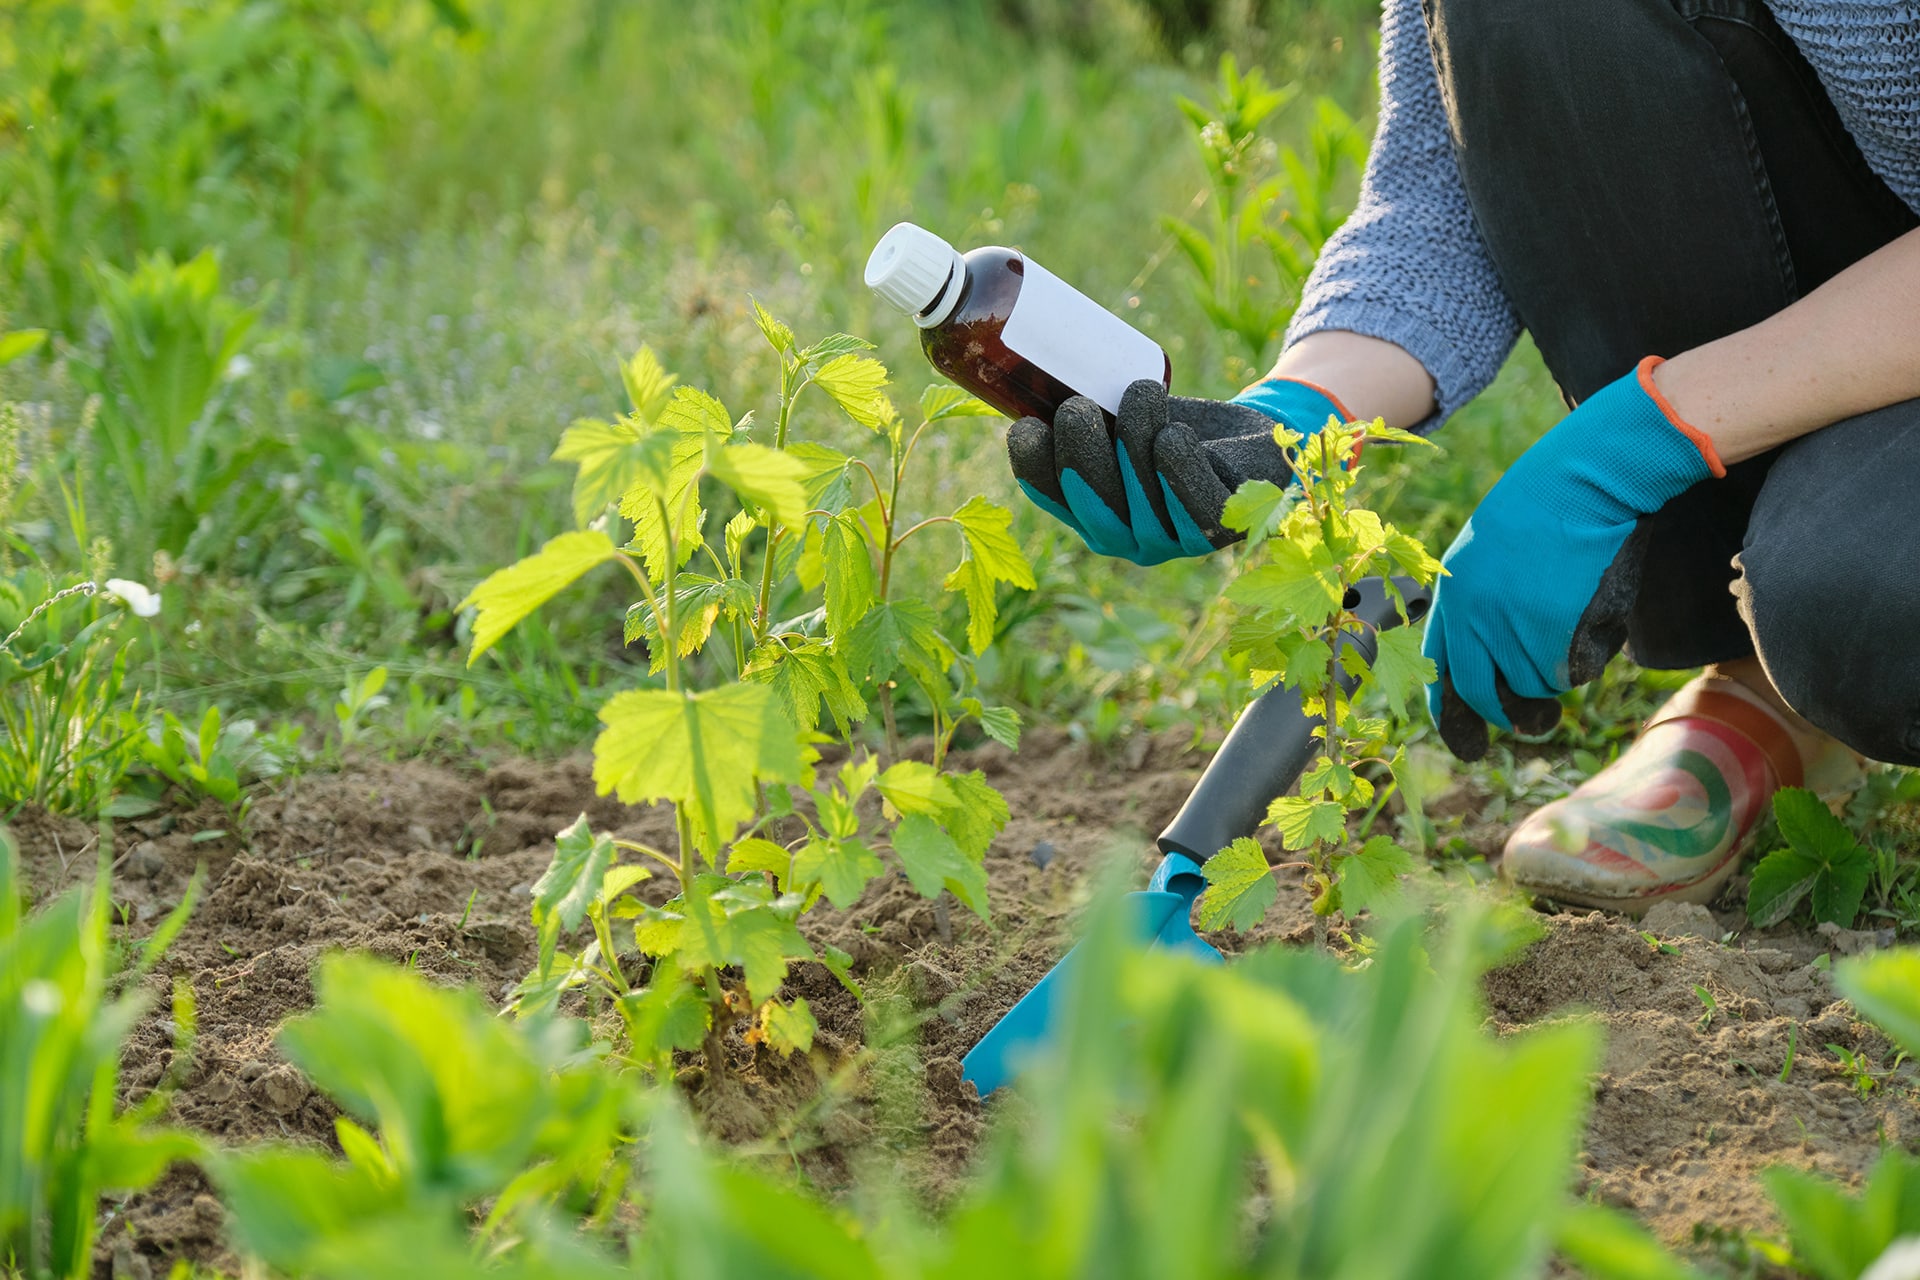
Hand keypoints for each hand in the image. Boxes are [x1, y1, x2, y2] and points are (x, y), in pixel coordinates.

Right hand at [1006, 377, 1345, 565]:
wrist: (1246, 435)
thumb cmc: (1170, 423)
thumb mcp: (1119, 416)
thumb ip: (1081, 412)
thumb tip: (1026, 370)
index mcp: (1090, 514)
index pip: (1052, 499)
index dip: (1034, 468)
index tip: (1025, 424)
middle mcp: (1128, 539)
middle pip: (1095, 506)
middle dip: (1080, 455)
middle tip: (1077, 405)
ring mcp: (1175, 541)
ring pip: (1143, 500)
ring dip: (1135, 440)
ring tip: (1141, 391)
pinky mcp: (1223, 526)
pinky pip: (1197, 507)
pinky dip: (1179, 468)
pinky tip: (1173, 435)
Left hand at [1421, 357, 1724, 759]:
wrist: (1583, 479)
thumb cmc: (1543, 507)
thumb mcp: (1487, 552)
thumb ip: (1479, 604)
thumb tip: (1491, 663)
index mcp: (1451, 598)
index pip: (1440, 672)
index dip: (1452, 713)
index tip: (1468, 743)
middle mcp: (1471, 620)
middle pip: (1484, 695)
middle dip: (1509, 715)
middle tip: (1534, 723)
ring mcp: (1511, 628)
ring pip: (1536, 685)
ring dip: (1556, 671)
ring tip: (1571, 619)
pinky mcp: (1553, 632)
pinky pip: (1572, 671)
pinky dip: (1587, 657)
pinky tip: (1592, 610)